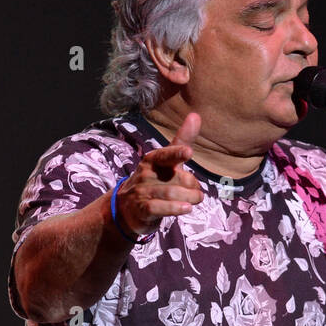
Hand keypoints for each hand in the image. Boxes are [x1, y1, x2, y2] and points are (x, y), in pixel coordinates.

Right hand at [115, 111, 203, 236]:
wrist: (128, 208)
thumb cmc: (154, 181)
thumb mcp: (167, 161)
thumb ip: (182, 141)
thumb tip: (195, 115)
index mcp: (153, 159)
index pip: (166, 154)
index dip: (177, 153)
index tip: (189, 152)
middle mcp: (146, 174)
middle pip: (177, 178)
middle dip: (192, 185)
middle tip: (198, 192)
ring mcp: (143, 192)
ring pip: (171, 193)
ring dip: (189, 198)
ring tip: (196, 200)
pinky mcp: (142, 209)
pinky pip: (160, 208)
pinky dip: (175, 209)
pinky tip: (187, 209)